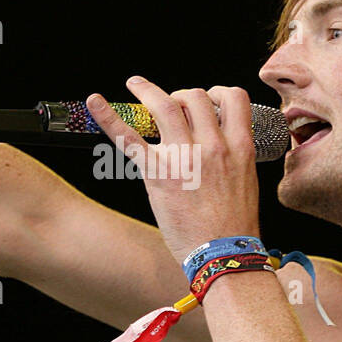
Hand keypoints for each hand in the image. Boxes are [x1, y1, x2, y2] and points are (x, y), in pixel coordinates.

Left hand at [86, 76, 261, 265]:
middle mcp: (214, 146)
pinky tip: (95, 102)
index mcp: (240, 147)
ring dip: (149, 91)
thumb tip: (216, 145)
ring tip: (137, 86)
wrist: (224, 255)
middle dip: (181, 95)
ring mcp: (185, 157)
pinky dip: (108, 117)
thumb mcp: (246, 182)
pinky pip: (129, 138)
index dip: (217, 93)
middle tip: (171, 104)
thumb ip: (232, 157)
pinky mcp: (159, 173)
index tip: (207, 99)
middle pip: (195, 97)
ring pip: (166, 105)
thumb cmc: (235, 227)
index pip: (233, 98)